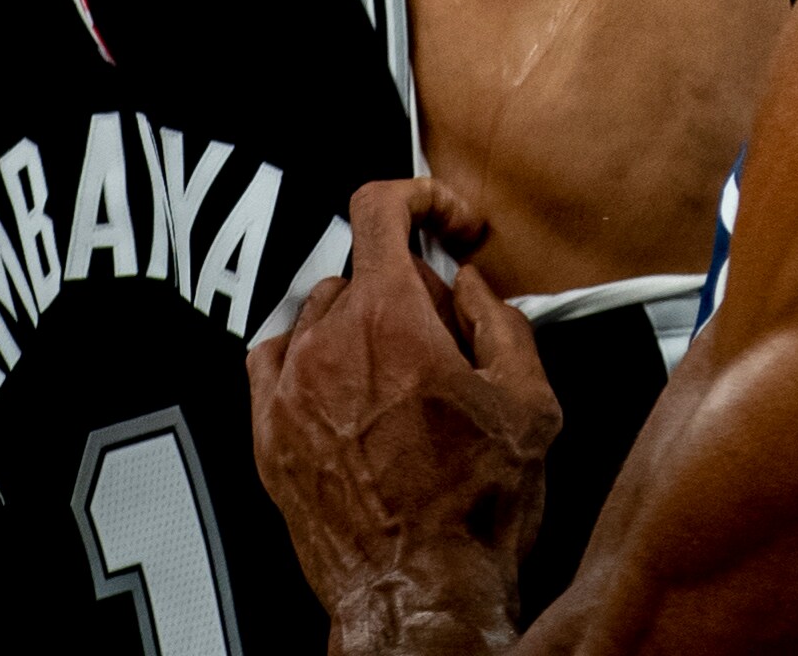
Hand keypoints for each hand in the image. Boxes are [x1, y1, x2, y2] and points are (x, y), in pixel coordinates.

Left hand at [247, 179, 556, 653]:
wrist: (421, 598)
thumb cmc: (475, 511)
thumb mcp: (529, 402)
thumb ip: (499, 320)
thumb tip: (469, 287)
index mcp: (392, 319)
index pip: (379, 207)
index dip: (421, 198)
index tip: (448, 226)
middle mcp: (328, 345)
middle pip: (361, 272)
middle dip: (408, 291)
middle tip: (444, 340)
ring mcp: (289, 394)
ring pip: (319, 316)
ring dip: (360, 328)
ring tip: (397, 380)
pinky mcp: (268, 441)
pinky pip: (273, 364)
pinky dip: (307, 361)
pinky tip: (341, 393)